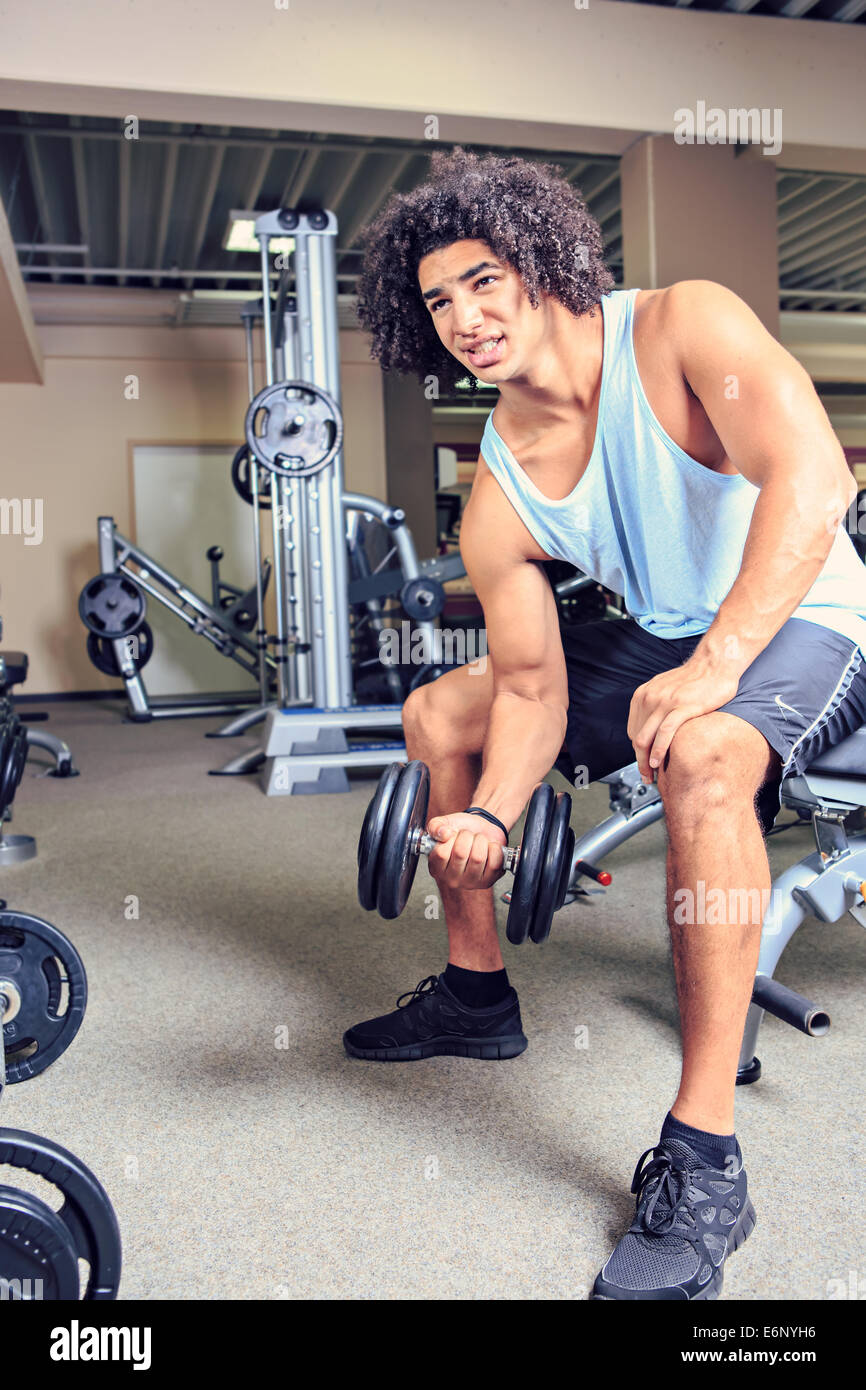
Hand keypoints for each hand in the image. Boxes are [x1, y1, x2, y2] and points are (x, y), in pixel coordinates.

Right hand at [425, 812, 507, 891]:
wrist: (483, 829)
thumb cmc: (462, 830)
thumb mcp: (444, 823)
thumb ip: (435, 826)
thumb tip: (443, 834)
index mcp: (437, 868)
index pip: (441, 854)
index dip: (450, 838)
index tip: (454, 834)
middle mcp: (452, 879)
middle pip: (460, 854)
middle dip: (467, 836)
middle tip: (468, 836)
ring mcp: (470, 883)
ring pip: (478, 858)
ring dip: (481, 841)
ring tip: (479, 841)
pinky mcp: (488, 881)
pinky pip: (494, 862)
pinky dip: (494, 848)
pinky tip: (489, 848)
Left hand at [627, 657, 740, 782]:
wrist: (715, 664)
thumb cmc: (695, 679)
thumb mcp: (665, 690)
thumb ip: (656, 707)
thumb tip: (651, 729)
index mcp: (643, 695)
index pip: (633, 731)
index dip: (638, 752)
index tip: (644, 763)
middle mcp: (650, 698)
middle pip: (637, 738)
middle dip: (639, 761)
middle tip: (646, 775)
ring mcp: (665, 702)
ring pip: (646, 738)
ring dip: (646, 761)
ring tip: (652, 774)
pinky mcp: (683, 706)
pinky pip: (665, 732)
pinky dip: (659, 750)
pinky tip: (659, 762)